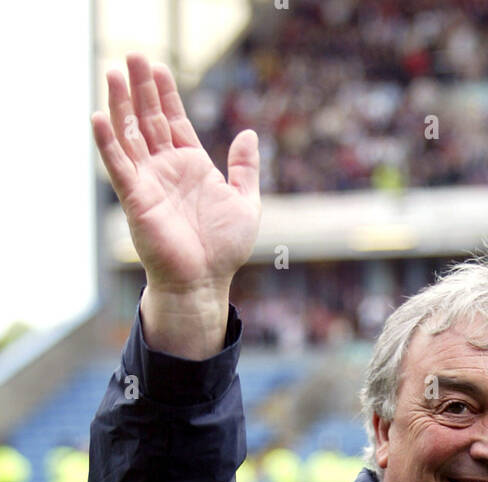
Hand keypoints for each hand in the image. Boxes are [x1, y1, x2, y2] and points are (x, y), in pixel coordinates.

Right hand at [91, 54, 260, 355]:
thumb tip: (249, 133)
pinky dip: (108, 143)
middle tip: (132, 55)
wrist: (205, 281)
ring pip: (130, 135)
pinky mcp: (136, 199)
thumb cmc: (225, 249)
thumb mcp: (246, 203)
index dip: (166, 94)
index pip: (174, 120)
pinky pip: (119, 167)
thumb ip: (246, 168)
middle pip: (149, 119)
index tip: (158, 68)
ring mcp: (149, 182)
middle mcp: (166, 169)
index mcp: (191, 166)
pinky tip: (99, 118)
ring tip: (115, 73)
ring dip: (121, 105)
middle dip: (141, 89)